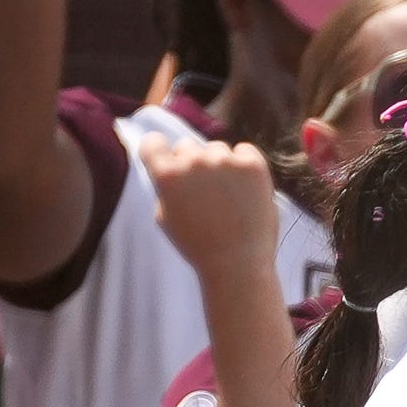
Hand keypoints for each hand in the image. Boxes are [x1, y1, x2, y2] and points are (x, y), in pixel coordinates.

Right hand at [139, 137, 281, 282]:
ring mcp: (225, 161)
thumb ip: (165, 186)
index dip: (159, 152)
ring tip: (228, 198)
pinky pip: (245, 150)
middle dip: (192, 164)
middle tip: (204, 193)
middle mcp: (193, 162)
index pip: (153, 142)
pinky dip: (244, 165)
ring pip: (217, 148)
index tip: (168, 163)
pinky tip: (246, 190)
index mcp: (166, 175)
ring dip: (220, 164)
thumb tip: (171, 162)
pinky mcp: (253, 165)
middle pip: (187, 146)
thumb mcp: (166, 216)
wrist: (238, 265)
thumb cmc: (199, 245)